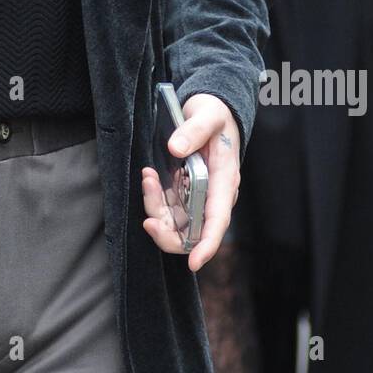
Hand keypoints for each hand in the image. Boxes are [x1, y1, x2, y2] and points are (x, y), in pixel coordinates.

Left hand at [140, 92, 239, 270]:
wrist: (211, 111)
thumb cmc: (214, 114)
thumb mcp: (208, 115)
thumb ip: (194, 131)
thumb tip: (176, 149)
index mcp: (225, 181)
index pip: (218, 219)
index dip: (207, 243)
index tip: (194, 262)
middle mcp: (213, 196)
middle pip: (192, 231)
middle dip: (167, 231)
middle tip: (148, 219)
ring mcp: (198, 196)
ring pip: (175, 222)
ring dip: (156, 208)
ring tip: (147, 177)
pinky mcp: (185, 192)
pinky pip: (167, 208)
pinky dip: (154, 199)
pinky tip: (148, 177)